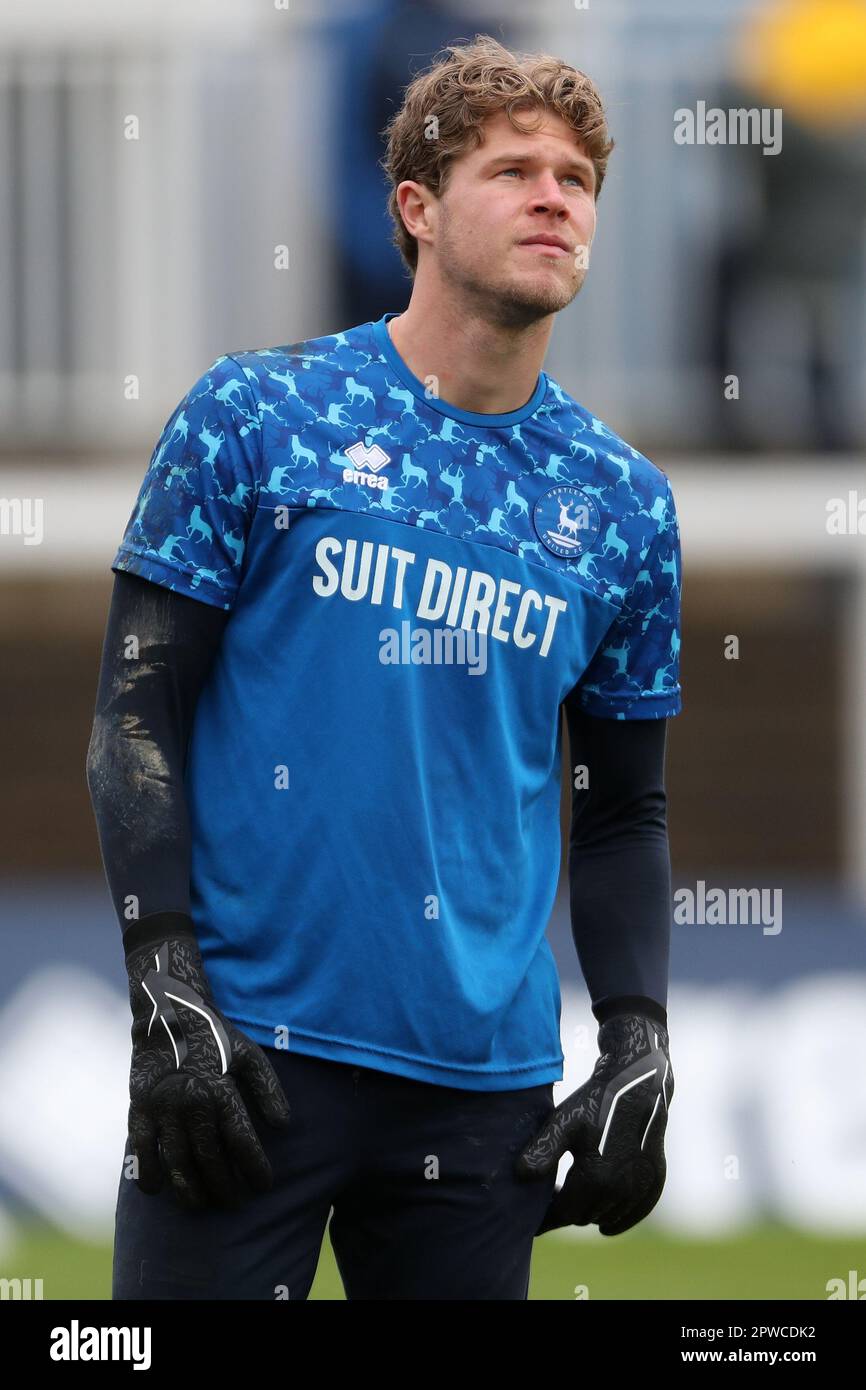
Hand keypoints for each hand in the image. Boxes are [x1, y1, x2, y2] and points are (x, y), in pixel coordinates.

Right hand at [124, 918, 290, 1209]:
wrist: (169, 1014)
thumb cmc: (216, 1037)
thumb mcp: (249, 1055)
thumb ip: (268, 1090)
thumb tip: (283, 1125)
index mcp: (220, 1089)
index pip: (242, 1141)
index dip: (255, 1168)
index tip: (264, 1185)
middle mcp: (191, 1102)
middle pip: (210, 1159)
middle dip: (226, 1186)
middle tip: (237, 1202)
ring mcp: (162, 1107)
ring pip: (177, 1161)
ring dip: (191, 1190)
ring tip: (204, 1205)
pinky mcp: (139, 1107)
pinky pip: (141, 1149)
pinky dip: (150, 1173)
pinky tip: (159, 1190)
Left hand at [515, 1013, 672, 1235]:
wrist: (637, 1082)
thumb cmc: (596, 1102)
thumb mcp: (563, 1123)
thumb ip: (542, 1151)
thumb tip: (520, 1175)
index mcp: (595, 1179)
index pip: (563, 1214)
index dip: (545, 1218)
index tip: (531, 1219)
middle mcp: (621, 1190)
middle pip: (584, 1216)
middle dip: (566, 1211)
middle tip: (550, 1201)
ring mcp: (641, 1186)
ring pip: (608, 1216)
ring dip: (590, 1212)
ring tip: (572, 1200)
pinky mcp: (655, 1179)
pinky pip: (637, 1212)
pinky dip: (621, 1220)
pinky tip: (607, 1225)